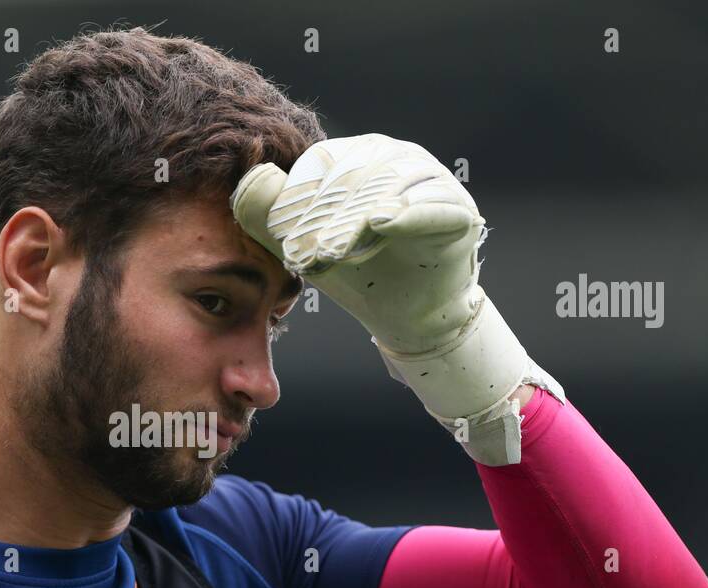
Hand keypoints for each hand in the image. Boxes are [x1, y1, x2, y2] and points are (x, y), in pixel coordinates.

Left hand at [230, 133, 564, 465]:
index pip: (320, 164)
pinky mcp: (457, 209)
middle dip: (323, 214)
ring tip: (332, 250)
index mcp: (355, 156)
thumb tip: (250, 177)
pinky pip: (432, 206)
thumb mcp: (304, 245)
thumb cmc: (353, 269)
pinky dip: (408, 213)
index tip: (282, 237)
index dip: (298, 198)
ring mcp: (430, 180)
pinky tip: (383, 223)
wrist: (403, 312)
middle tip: (301, 251)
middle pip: (352, 175)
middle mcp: (394, 158)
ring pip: (388, 188)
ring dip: (355, 217)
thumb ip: (269, 214)